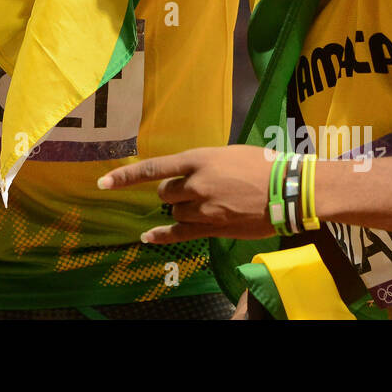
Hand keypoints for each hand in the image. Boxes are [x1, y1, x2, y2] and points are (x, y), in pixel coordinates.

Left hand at [97, 145, 275, 242]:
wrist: (288, 190)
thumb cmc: (262, 165)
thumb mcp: (227, 154)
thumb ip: (203, 163)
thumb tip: (188, 173)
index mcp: (198, 159)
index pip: (153, 168)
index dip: (125, 176)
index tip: (103, 183)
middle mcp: (195, 183)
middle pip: (165, 193)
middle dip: (172, 193)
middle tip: (195, 190)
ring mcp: (203, 208)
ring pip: (175, 212)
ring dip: (183, 209)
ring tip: (210, 204)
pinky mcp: (213, 227)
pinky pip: (179, 233)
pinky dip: (161, 235)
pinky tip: (147, 237)